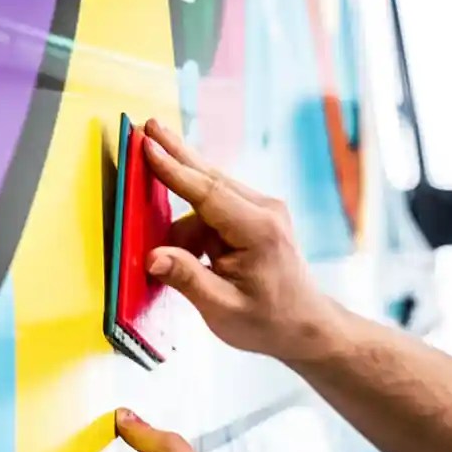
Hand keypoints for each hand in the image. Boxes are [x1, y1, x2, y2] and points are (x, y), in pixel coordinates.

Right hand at [141, 118, 343, 360]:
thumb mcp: (223, 309)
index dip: (174, 169)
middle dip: (175, 154)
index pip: (207, 193)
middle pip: (209, 177)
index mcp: (258, 231)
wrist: (304, 325)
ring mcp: (262, 210)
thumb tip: (153, 258)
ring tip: (183, 252)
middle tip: (147, 126)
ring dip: (182, 216)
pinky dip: (194, 225)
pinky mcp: (255, 216)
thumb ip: (187, 280)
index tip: (148, 145)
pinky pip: (215, 210)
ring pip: (208, 197)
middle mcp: (264, 211)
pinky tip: (191, 254)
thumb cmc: (268, 321)